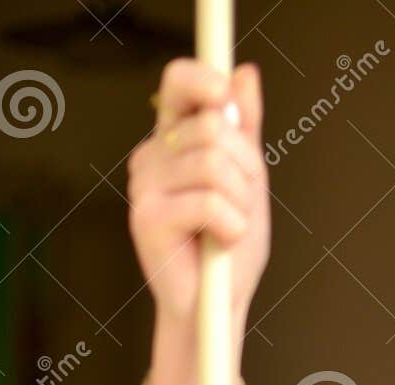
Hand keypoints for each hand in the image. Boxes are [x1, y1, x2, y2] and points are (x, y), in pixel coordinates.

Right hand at [128, 59, 268, 339]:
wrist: (219, 300)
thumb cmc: (232, 243)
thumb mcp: (250, 180)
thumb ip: (246, 129)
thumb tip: (246, 74)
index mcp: (176, 138)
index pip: (179, 82)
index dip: (206, 81)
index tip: (227, 102)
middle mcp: (153, 153)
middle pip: (213, 127)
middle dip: (247, 169)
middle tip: (240, 203)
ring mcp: (144, 184)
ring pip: (214, 165)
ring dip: (241, 203)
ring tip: (229, 226)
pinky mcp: (146, 217)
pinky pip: (209, 203)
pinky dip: (233, 227)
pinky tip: (220, 242)